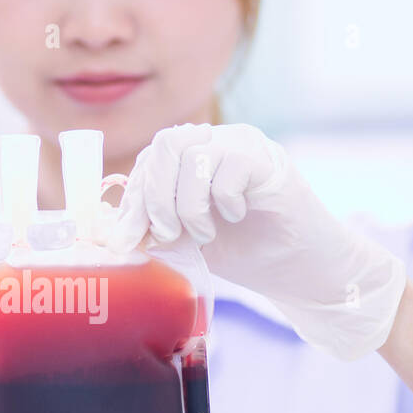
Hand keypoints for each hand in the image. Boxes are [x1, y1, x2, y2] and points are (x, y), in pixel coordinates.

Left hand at [108, 123, 406, 360]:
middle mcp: (216, 142)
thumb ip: (155, 229)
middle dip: (156, 196)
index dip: (135, 198)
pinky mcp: (268, 160)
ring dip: (188, 203)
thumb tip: (113, 234)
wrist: (299, 270)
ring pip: (192, 153)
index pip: (150, 159)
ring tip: (204, 233)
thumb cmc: (244, 253)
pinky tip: (235, 218)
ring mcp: (243, 146)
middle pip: (166, 144)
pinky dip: (222, 200)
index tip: (133, 237)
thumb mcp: (187, 241)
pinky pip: (228, 165)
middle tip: (169, 234)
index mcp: (191, 159)